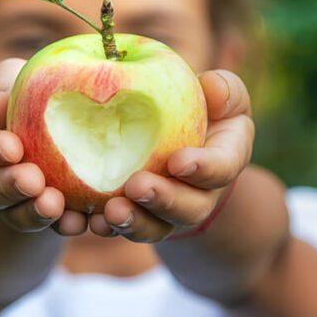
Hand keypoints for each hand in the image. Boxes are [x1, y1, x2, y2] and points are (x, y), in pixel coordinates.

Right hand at [0, 58, 87, 235]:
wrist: (50, 118)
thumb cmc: (25, 89)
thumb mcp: (11, 78)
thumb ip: (1, 88)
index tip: (13, 148)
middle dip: (8, 186)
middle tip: (33, 181)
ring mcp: (2, 199)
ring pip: (9, 213)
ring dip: (31, 212)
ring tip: (54, 205)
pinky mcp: (32, 213)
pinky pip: (42, 225)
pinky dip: (59, 225)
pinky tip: (77, 221)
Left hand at [88, 70, 254, 242]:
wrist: (186, 146)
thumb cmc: (207, 112)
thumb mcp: (223, 95)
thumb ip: (224, 91)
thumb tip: (211, 88)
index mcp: (225, 160)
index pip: (222, 168)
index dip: (203, 168)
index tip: (178, 161)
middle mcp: (202, 195)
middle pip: (189, 208)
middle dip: (163, 200)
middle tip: (137, 186)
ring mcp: (170, 212)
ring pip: (156, 226)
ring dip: (135, 221)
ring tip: (112, 211)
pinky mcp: (142, 218)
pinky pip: (127, 228)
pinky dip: (108, 227)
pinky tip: (91, 221)